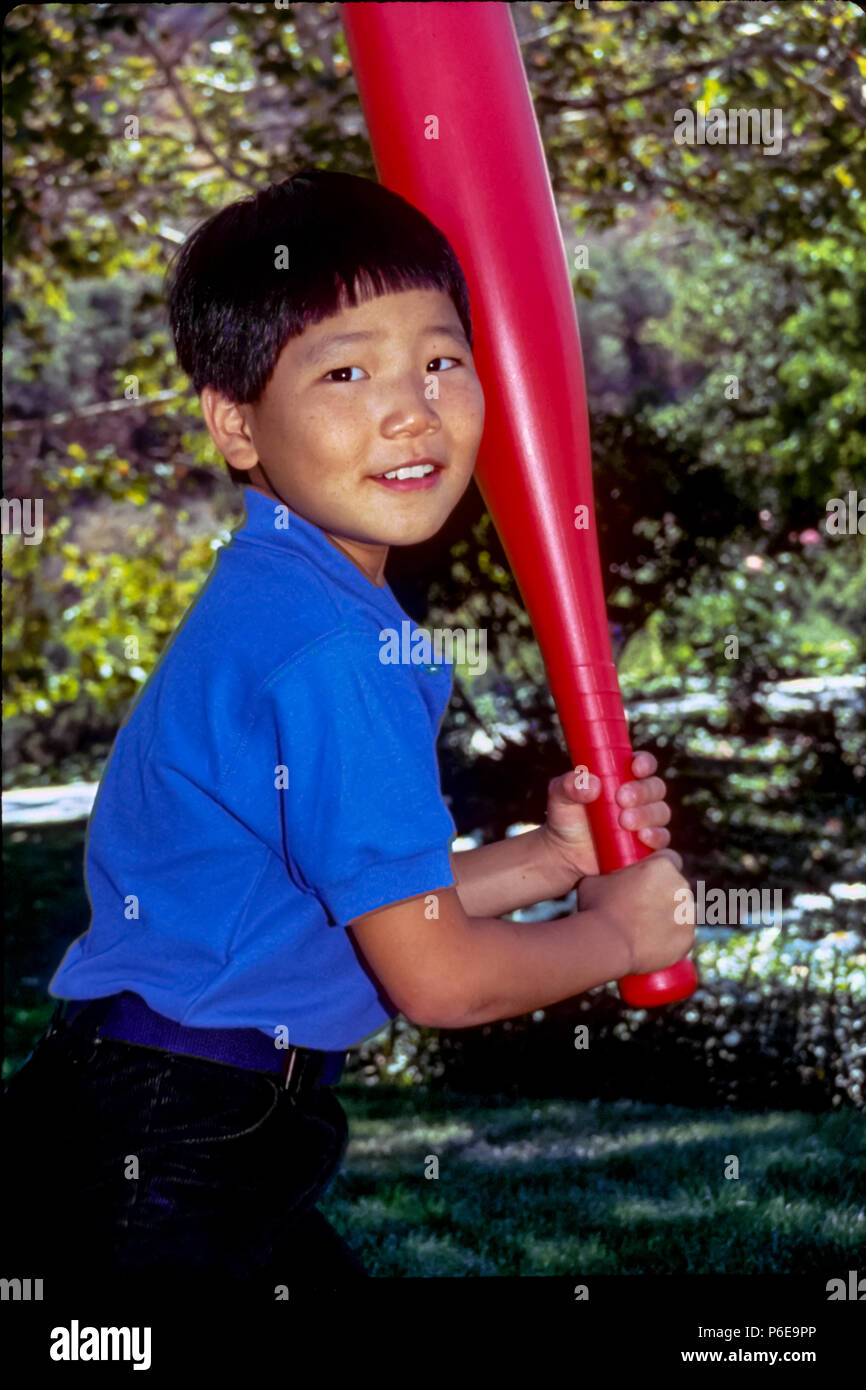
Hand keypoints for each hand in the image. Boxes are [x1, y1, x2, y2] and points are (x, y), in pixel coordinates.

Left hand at [540, 751, 678, 883]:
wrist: (565, 853)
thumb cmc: (565, 816)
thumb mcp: (560, 795)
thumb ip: (570, 784)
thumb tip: (592, 784)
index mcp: (622, 776)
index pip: (643, 764)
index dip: (645, 763)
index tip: (635, 767)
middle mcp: (639, 796)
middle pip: (655, 787)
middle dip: (642, 791)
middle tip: (621, 799)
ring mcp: (645, 821)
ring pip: (661, 812)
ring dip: (646, 815)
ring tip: (624, 821)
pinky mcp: (647, 844)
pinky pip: (662, 839)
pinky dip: (656, 836)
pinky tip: (642, 837)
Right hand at [576, 851, 694, 976]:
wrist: (607, 945)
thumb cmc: (597, 908)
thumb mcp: (596, 879)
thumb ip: (611, 875)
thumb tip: (607, 878)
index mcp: (662, 866)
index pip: (669, 858)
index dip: (658, 868)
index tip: (646, 878)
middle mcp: (681, 886)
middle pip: (676, 886)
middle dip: (663, 893)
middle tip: (640, 907)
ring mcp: (687, 915)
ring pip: (681, 912)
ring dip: (669, 917)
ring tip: (644, 929)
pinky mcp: (687, 939)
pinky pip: (681, 936)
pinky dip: (670, 940)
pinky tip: (652, 945)